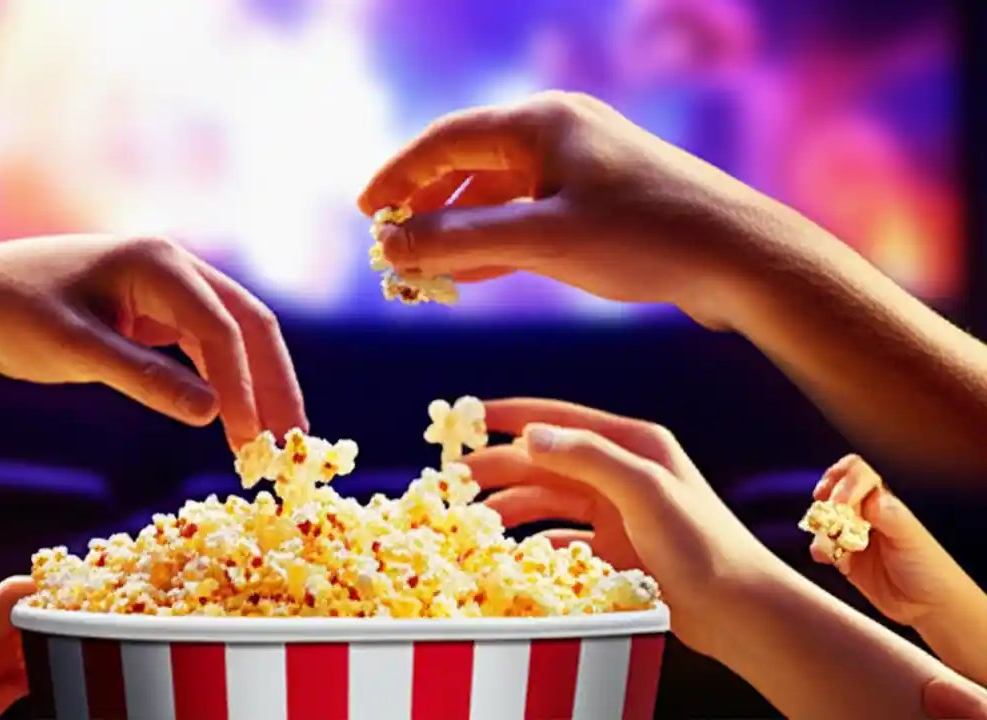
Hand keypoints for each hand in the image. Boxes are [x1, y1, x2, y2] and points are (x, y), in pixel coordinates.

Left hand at [0, 234, 306, 447]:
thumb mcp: (76, 350)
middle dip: (274, 384)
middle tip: (293, 443)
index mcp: (157, 262)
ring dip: (257, 387)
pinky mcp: (160, 312)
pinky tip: (235, 422)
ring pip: (236, 338)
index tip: (253, 441)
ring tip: (272, 443)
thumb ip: (144, 379)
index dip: (243, 386)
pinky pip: (210, 347)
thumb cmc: (16, 316)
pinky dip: (227, 384)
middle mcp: (175, 267)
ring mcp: (171, 289)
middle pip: (249, 325)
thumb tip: (213, 417)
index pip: (220, 327)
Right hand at [357, 91, 813, 328]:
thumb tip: (392, 247)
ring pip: (497, 199)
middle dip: (425, 210)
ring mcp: (578, 170)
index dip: (398, 177)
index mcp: (541, 122)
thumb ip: (460, 241)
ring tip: (421, 274)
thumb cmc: (645, 236)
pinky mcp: (597, 206)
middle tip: (389, 251)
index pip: (445, 141)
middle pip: (467, 167)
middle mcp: (557, 135)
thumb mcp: (543, 239)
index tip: (365, 216)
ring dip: (458, 234)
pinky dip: (494, 247)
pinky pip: (527, 220)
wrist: (742, 259)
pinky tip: (467, 278)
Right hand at [463, 398, 784, 653]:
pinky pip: (562, 537)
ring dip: (511, 504)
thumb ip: (587, 456)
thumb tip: (530, 433)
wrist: (739, 608)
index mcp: (632, 444)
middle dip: (499, 465)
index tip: (467, 413)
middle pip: (545, 460)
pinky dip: (534, 541)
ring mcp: (618, 510)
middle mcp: (621, 471)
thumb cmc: (700, 543)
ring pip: (548, 499)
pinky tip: (510, 550)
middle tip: (452, 478)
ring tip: (473, 518)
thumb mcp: (643, 489)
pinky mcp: (616, 548)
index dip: (511, 414)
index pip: (560, 418)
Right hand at [810, 455, 986, 684]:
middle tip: (826, 516)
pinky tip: (828, 558)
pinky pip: (822, 547)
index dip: (843, 481)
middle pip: (834, 492)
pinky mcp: (845, 558)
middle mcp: (866, 515)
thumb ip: (886, 514)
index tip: (840, 503)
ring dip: (821, 530)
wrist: (929, 606)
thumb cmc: (930, 567)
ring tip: (830, 544)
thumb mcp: (911, 535)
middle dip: (825, 502)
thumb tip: (864, 498)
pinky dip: (819, 550)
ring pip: (824, 520)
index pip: (857, 474)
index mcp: (883, 502)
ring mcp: (854, 536)